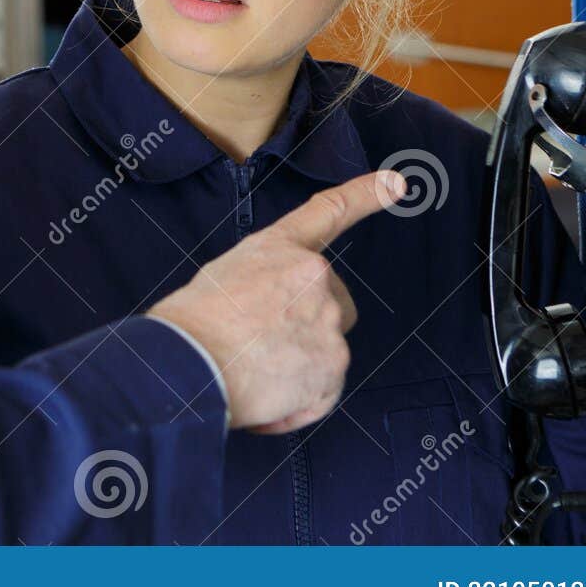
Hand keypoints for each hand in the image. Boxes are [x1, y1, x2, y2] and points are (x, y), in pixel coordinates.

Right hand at [149, 169, 404, 433]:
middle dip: (313, 326)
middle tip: (268, 345)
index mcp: (279, 248)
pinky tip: (261, 401)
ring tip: (252, 375)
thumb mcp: (223, 279)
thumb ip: (264, 286)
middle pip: (337, 304)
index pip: (329, 211)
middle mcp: (312, 277)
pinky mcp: (332, 366)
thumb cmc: (190, 325)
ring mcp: (327, 322)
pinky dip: (296, 403)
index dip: (366, 194)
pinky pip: (321, 392)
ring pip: (327, 351)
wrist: (188, 362)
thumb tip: (271, 319)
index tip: (397, 183)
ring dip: (298, 368)